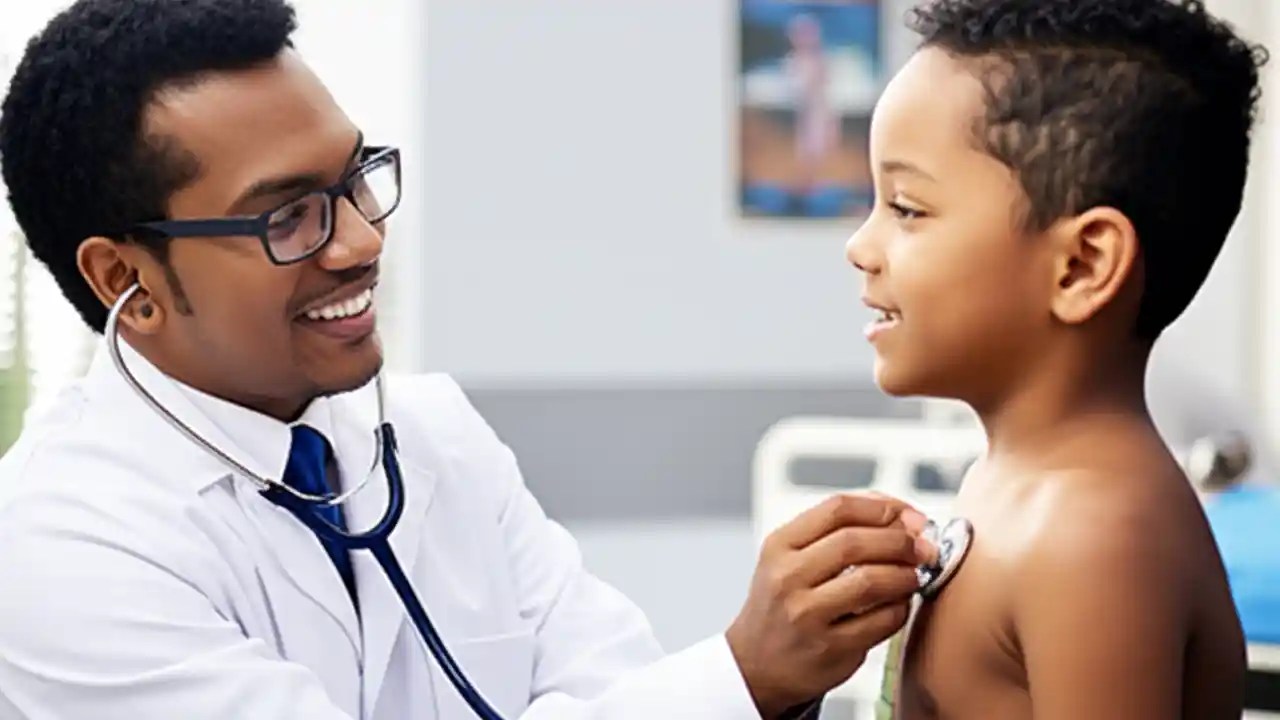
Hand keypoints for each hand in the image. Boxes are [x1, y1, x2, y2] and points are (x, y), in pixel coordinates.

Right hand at [726, 493, 931, 718]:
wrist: (755, 666)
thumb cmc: (781, 606)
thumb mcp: (788, 559)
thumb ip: (834, 532)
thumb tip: (897, 512)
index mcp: (780, 546)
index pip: (837, 509)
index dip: (883, 507)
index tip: (908, 515)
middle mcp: (788, 578)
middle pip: (856, 542)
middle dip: (900, 541)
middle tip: (922, 546)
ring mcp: (807, 616)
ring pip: (871, 582)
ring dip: (906, 575)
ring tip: (915, 575)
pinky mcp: (830, 650)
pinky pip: (881, 621)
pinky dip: (900, 608)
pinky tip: (899, 604)